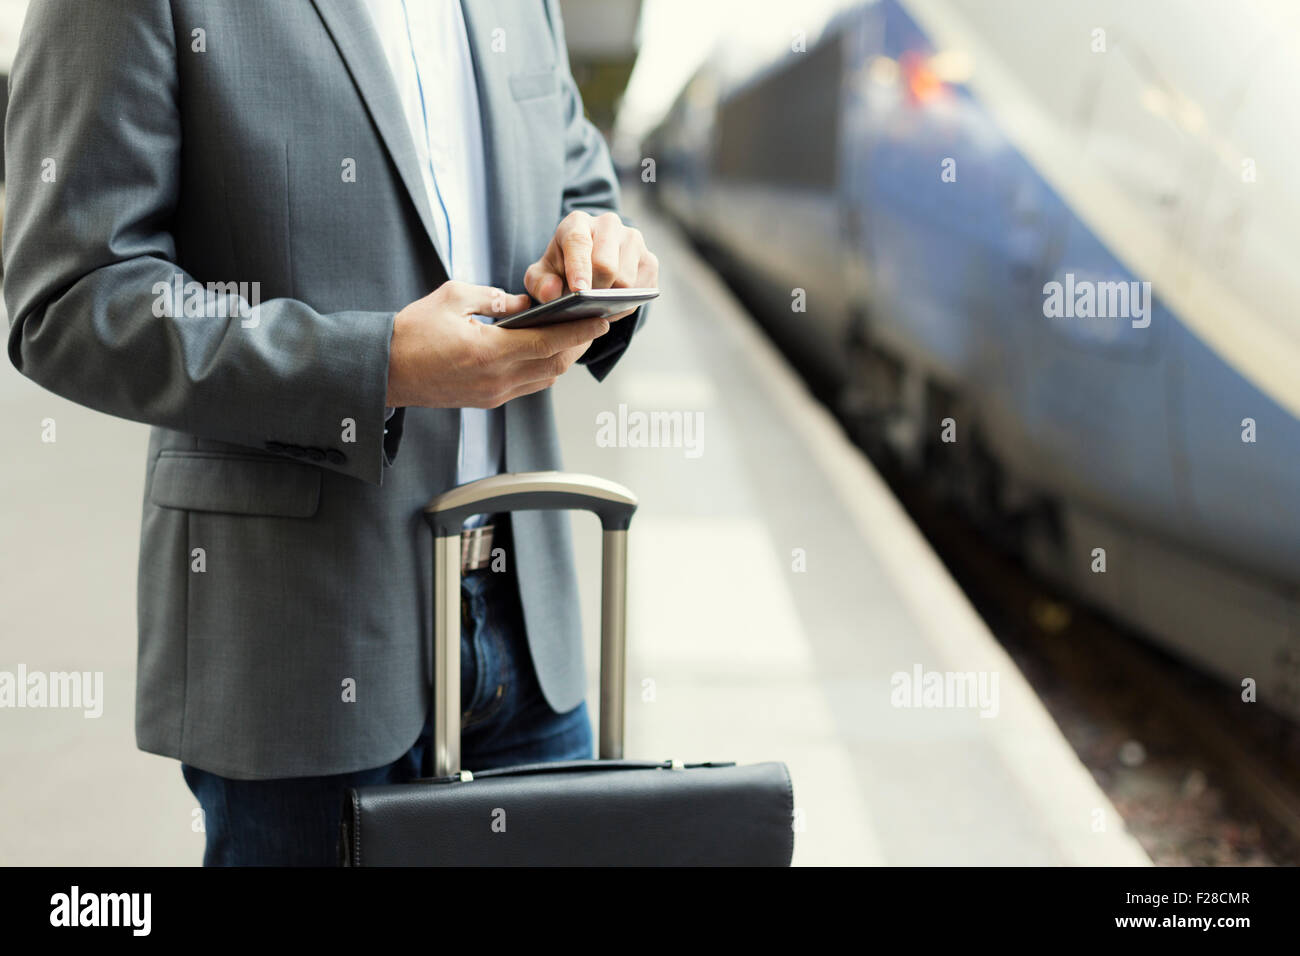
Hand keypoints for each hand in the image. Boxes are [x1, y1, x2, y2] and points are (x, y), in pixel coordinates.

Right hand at [385, 280, 609, 408]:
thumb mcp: (454, 298)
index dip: (580, 332)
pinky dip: (542, 367)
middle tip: (592, 324)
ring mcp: (493, 394)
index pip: (549, 342)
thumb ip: (496, 299)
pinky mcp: (487, 401)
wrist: (384, 371)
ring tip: (573, 335)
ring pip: (544, 378)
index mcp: (490, 352)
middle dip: (578, 344)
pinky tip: (544, 349)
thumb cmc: (413, 332)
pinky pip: (527, 385)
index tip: (601, 320)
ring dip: (561, 358)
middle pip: (554, 364)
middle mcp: (497, 380)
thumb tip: (527, 304)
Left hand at [523, 210, 658, 321]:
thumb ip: (539, 283)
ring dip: (610, 301)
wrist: (588, 265)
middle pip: (607, 265)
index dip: (579, 268)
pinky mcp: (649, 259)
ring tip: (596, 306)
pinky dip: (626, 305)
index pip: (579, 243)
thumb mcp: (542, 275)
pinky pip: (641, 291)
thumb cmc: (562, 269)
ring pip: (626, 281)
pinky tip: (612, 305)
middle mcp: (608, 224)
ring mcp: (633, 240)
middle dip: (594, 291)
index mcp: (577, 222)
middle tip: (584, 306)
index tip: (578, 291)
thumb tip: (552, 292)